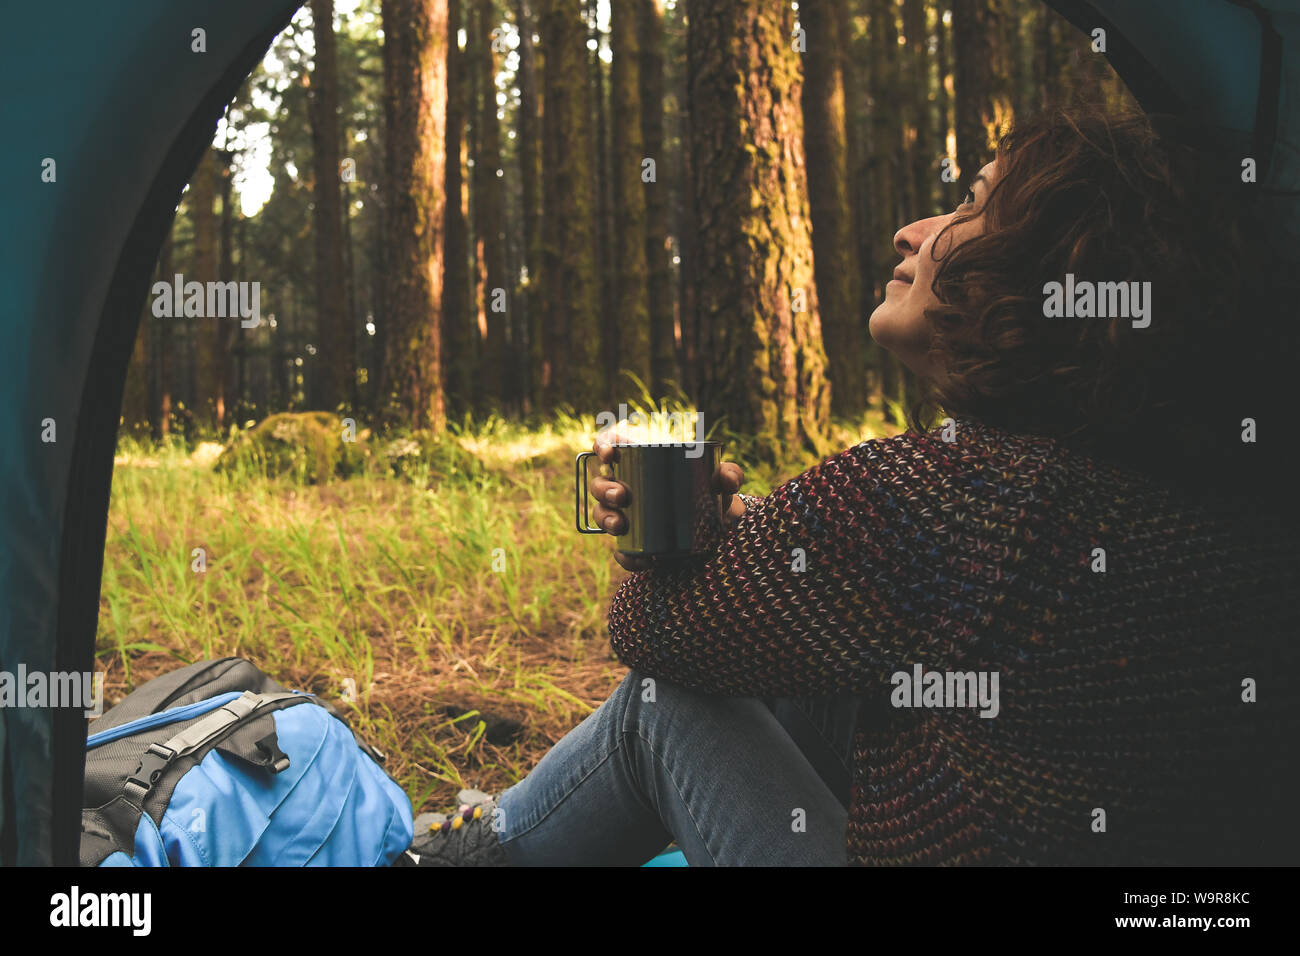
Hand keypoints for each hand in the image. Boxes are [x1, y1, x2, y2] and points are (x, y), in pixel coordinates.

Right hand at [589, 427, 745, 571]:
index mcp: (642, 463)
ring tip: (620, 524)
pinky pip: (622, 553)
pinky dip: (626, 557)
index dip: (602, 446)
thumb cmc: (715, 496)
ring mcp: (628, 517)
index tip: (609, 453)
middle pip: (601, 483)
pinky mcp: (635, 545)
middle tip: (621, 495)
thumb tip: (726, 478)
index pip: (612, 448)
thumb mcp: (724, 484)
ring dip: (606, 518)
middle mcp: (628, 488)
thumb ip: (731, 474)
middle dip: (603, 489)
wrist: (722, 534)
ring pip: (602, 515)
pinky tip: (639, 559)